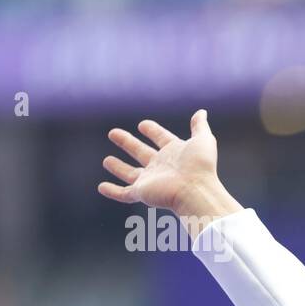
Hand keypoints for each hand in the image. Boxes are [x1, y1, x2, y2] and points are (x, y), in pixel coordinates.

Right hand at [98, 110, 221, 215]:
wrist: (196, 190)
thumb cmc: (200, 166)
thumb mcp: (203, 140)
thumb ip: (200, 126)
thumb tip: (202, 112)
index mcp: (174, 153)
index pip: (161, 138)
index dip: (152, 131)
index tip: (143, 125)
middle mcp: (161, 166)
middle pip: (141, 152)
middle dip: (127, 143)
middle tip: (113, 133)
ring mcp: (150, 180)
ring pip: (131, 173)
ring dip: (118, 167)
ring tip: (106, 161)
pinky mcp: (142, 192)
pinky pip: (124, 193)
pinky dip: (112, 191)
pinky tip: (102, 187)